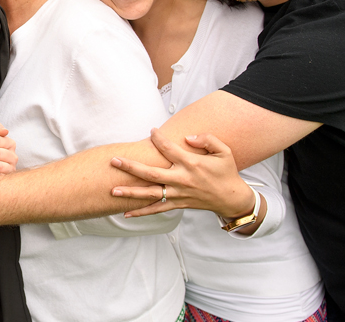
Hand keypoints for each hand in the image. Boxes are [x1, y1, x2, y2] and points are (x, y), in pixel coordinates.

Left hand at [109, 128, 254, 218]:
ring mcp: (178, 193)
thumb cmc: (226, 172)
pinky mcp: (178, 204)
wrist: (231, 198)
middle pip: (151, 174)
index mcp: (191, 164)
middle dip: (131, 167)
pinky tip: (126, 213)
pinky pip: (157, 209)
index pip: (168, 149)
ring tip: (113, 190)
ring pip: (151, 194)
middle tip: (114, 161)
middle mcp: (181, 179)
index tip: (151, 130)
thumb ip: (207, 139)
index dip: (158, 138)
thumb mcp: (224, 151)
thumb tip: (188, 137)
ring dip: (131, 192)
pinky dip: (142, 212)